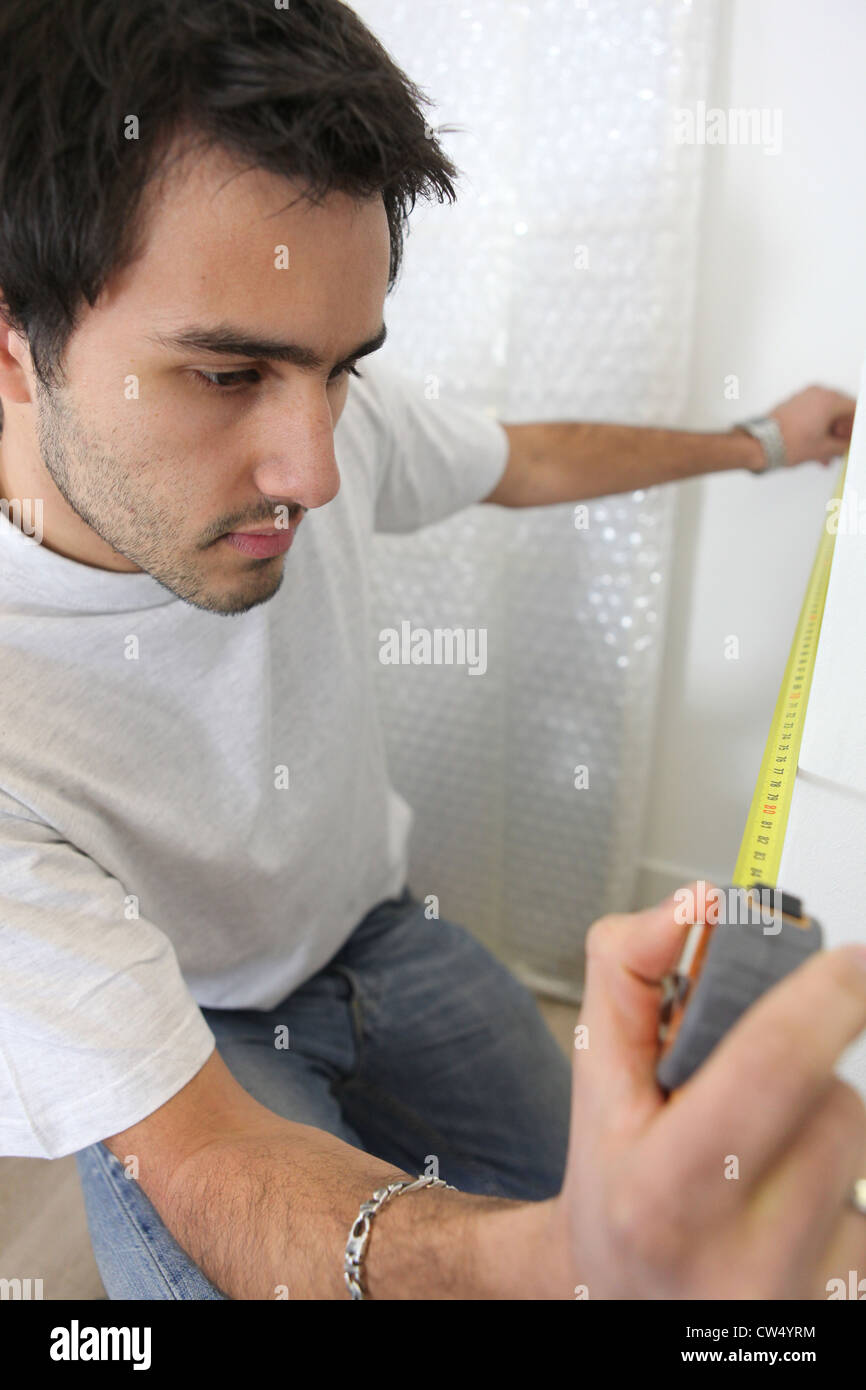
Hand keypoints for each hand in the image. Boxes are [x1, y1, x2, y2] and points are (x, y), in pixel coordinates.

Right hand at [550, 884, 865, 1297]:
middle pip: (837, 1107)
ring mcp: (803, 1296)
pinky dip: (842, 1180)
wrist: (623, 1307)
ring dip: (825, 1126)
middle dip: (809, 1070)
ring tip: (764, 1153)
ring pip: (863, 1150)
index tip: (848, 961)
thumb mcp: (593, 1081)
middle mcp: (739, 1260)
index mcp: (664, 1194)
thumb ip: (628, 974)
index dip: (819, 998)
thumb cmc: (615, 1194)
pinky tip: (792, 1203)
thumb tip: (696, 904)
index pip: (767, 1067)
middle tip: (776, 1070)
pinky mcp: (847, 1306)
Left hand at [770, 384, 855, 466]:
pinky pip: (813, 413)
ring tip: (827, 453)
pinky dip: (817, 428)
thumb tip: (846, 444)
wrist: (760, 444)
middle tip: (841, 446)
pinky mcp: (793, 403)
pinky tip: (815, 447)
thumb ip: (843, 445)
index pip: (855, 409)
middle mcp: (817, 393)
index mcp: (829, 400)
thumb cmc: (786, 443)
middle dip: (842, 431)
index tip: (851, 438)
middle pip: (840, 410)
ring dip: (829, 433)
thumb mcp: (824, 449)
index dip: (855, 427)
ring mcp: (804, 396)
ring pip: (825, 414)